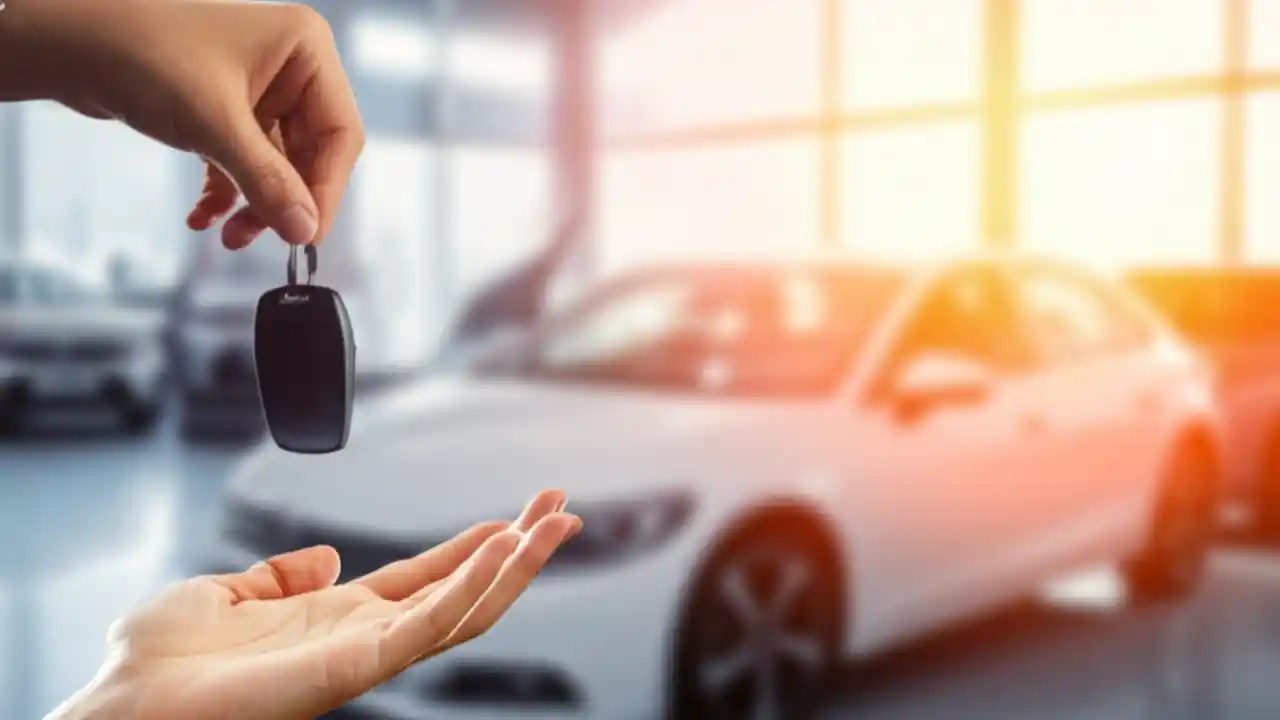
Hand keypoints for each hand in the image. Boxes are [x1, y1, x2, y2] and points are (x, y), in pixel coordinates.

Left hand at [0, 0, 364, 248]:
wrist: (70, 39)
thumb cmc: (142, 53)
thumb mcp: (214, 124)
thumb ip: (267, 182)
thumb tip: (306, 232)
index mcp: (306, 50)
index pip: (340, 133)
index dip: (326, 189)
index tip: (307, 234)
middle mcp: (290, 66)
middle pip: (310, 153)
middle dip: (283, 200)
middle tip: (265, 238)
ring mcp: (260, 88)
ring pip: (277, 164)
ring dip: (255, 204)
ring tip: (231, 236)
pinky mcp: (229, 108)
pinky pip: (245, 162)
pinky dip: (228, 192)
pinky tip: (205, 217)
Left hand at [48, 490, 580, 719]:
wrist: (123, 704)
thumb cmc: (158, 661)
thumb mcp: (223, 592)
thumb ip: (279, 573)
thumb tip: (322, 557)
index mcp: (336, 618)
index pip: (426, 579)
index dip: (473, 549)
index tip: (515, 517)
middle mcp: (361, 637)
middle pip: (462, 593)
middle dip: (517, 553)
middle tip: (562, 511)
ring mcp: (364, 655)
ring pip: (463, 613)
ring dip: (515, 567)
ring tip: (556, 523)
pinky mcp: (356, 667)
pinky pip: (428, 625)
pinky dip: (471, 586)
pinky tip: (503, 548)